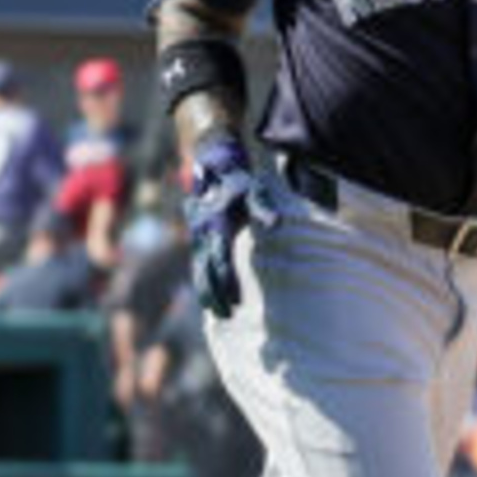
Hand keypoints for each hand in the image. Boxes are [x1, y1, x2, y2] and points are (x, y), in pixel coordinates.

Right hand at [185, 134, 276, 318]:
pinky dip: (204, 279)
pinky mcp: (202, 236)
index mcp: (216, 227)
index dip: (223, 283)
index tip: (230, 303)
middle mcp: (204, 235)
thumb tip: (276, 224)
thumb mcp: (253, 190)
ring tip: (218, 312)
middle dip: (214, 294)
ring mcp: (200, 236)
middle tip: (224, 314)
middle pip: (206, 271)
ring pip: (200, 268)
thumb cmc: (239, 179)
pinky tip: (212, 295)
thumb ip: (263, 208)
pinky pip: (201, 262)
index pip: (218, 261)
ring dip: (207, 290)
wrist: (215, 162)